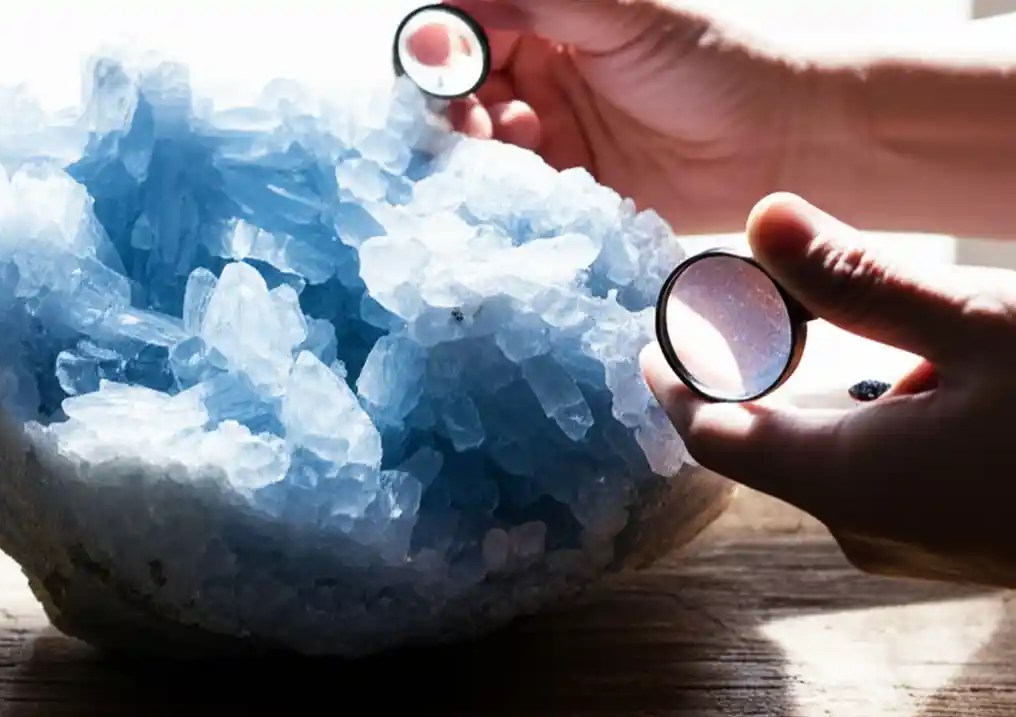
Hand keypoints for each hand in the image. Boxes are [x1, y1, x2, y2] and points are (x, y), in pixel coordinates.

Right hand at [428, 0, 807, 233]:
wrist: (780, 141)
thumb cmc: (712, 61)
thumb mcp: (620, 14)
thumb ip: (536, 1)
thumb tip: (445, 15)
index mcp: (544, 19)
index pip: (461, 29)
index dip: (440, 48)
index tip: (442, 68)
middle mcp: (536, 76)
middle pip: (456, 92)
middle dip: (451, 107)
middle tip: (472, 122)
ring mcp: (548, 137)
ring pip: (475, 146)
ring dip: (477, 150)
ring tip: (516, 144)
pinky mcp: (563, 192)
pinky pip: (511, 193)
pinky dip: (503, 192)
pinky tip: (524, 187)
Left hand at [642, 192, 1015, 586]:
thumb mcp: (983, 331)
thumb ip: (862, 282)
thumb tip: (764, 219)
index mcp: (848, 482)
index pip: (713, 437)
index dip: (672, 386)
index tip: (649, 344)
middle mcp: (864, 529)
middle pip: (768, 445)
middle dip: (760, 372)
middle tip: (768, 302)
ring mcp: (910, 547)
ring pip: (833, 457)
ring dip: (835, 395)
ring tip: (883, 335)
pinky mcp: (952, 545)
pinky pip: (884, 477)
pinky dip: (882, 424)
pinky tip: (942, 383)